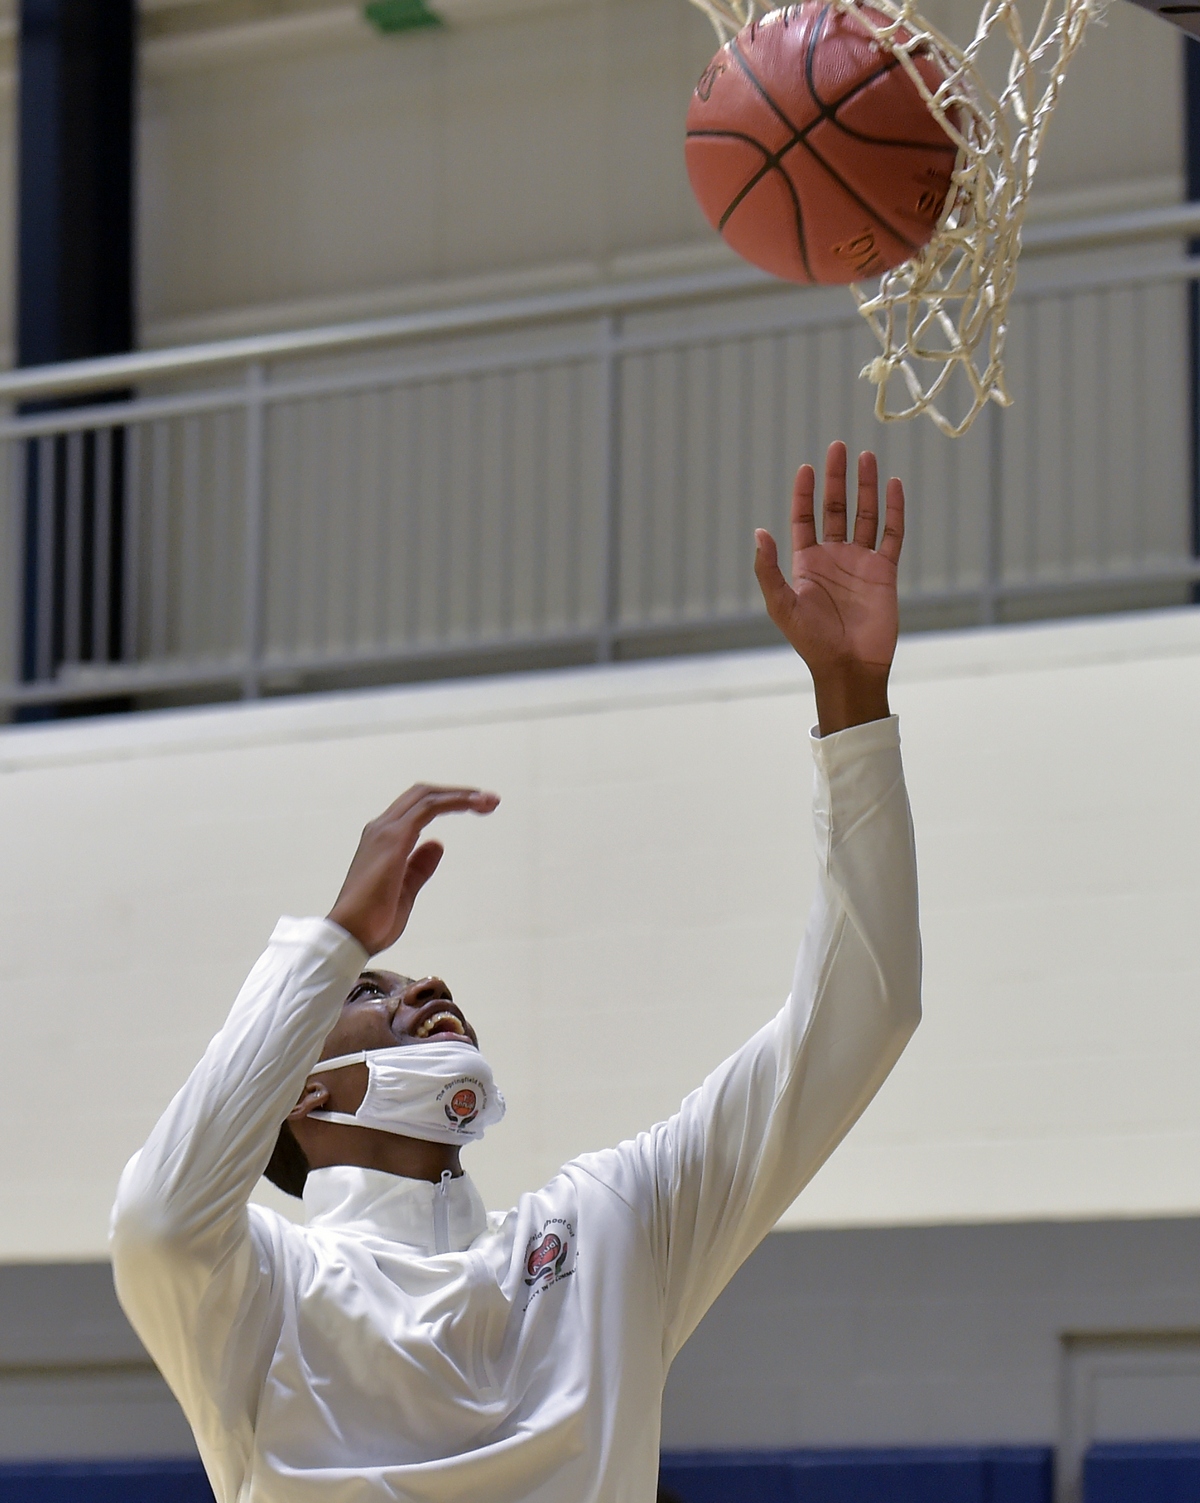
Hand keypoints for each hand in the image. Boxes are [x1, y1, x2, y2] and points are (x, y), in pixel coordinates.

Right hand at [327, 784, 498, 954]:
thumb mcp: (406, 890)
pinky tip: (475, 805)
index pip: (416, 808)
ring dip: (461, 795)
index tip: (478, 807)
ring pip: (427, 796)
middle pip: (423, 794)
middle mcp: (382, 828)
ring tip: (490, 801)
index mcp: (383, 840)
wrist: (349, 935)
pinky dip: (455, 801)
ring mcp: (385, 831)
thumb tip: (437, 845)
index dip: (447, 802)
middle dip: (458, 793)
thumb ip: (419, 866)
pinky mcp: (393, 839)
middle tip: (490, 801)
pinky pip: (429, 808)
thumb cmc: (373, 921)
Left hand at [754, 441, 903, 735]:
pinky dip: (893, 509)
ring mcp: (861, 562)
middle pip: (835, 508)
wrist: (849, 665)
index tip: (806, 468)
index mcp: (806, 563)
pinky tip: (892, 485)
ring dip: (865, 487)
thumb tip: (758, 532)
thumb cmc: (811, 640)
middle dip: (836, 479)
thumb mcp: (782, 604)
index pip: (804, 518)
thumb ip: (768, 569)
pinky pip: (892, 534)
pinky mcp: (885, 571)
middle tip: (838, 447)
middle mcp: (833, 557)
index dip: (804, 493)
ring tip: (866, 456)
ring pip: (864, 514)